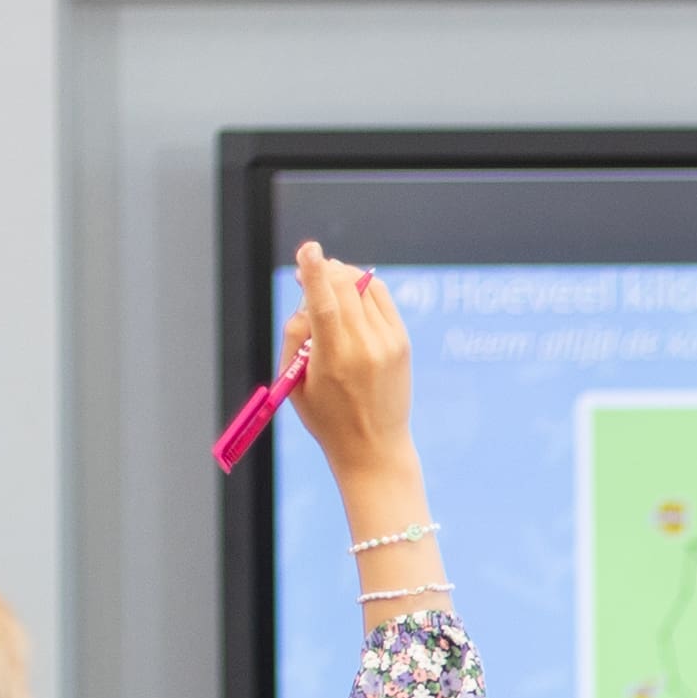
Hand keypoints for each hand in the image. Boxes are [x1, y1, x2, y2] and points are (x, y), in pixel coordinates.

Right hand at [286, 244, 417, 484]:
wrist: (374, 448)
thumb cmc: (326, 418)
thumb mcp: (295, 382)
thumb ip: (295, 334)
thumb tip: (309, 293)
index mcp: (334, 359)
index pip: (324, 302)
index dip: (314, 270)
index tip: (308, 249)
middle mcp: (365, 346)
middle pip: (344, 286)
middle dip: (324, 271)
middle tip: (310, 272)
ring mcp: (388, 342)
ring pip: (363, 286)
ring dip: (342, 276)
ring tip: (329, 285)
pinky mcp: (401, 342)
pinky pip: (381, 298)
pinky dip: (363, 289)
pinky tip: (352, 295)